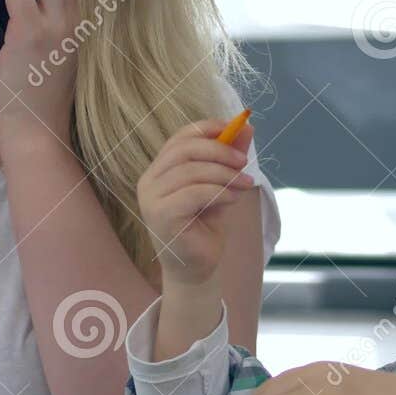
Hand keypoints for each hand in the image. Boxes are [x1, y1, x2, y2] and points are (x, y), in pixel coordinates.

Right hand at [136, 118, 255, 287]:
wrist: (197, 268)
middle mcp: (149, 181)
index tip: (235, 130)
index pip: (180, 138)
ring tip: (243, 186)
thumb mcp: (221, 185)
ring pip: (192, 171)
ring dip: (224, 175)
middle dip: (220, 151)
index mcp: (159, 170)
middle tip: (244, 162)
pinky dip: (219, 192)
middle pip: (185, 149)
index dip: (208, 129)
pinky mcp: (161, 215)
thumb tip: (247, 127)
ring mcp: (151, 198)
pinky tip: (231, 200)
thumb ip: (229, 158)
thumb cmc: (205, 226)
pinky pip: (195, 192)